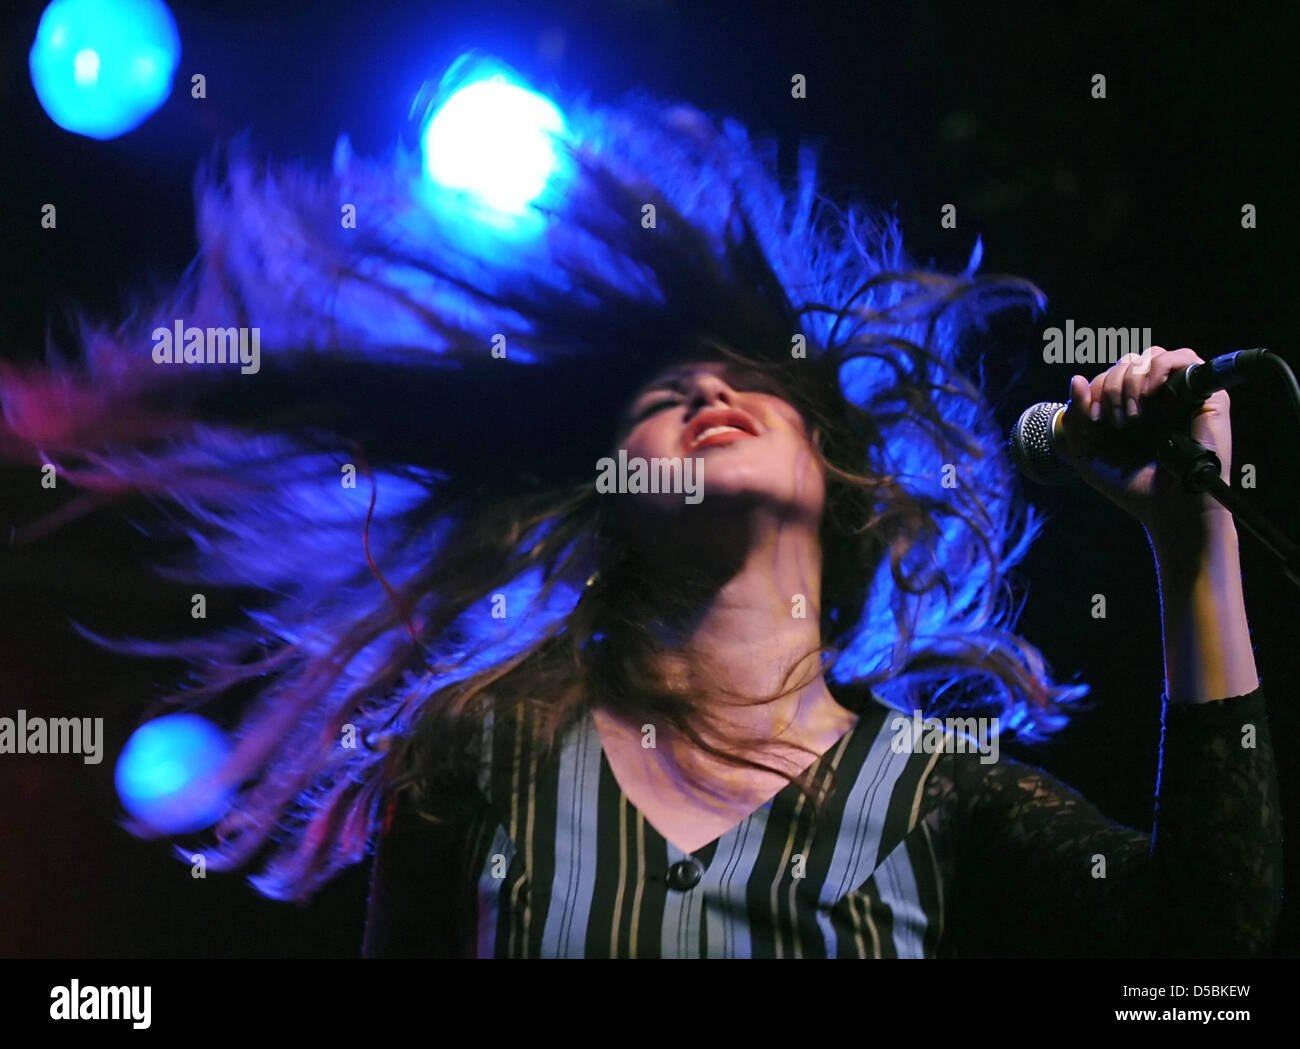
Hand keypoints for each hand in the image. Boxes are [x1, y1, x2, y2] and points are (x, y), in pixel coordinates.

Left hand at [1055, 346, 1233, 554]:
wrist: (1168, 508)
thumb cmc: (1130, 484)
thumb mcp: (1087, 451)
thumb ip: (1075, 416)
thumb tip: (1077, 378)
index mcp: (1128, 406)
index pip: (1107, 375)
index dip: (1094, 391)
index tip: (1094, 420)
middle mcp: (1155, 396)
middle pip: (1126, 362)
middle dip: (1111, 386)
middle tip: (1114, 421)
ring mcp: (1181, 393)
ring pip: (1151, 357)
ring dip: (1131, 380)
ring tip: (1132, 414)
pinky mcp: (1207, 395)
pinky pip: (1185, 358)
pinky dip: (1160, 368)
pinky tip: (1150, 393)